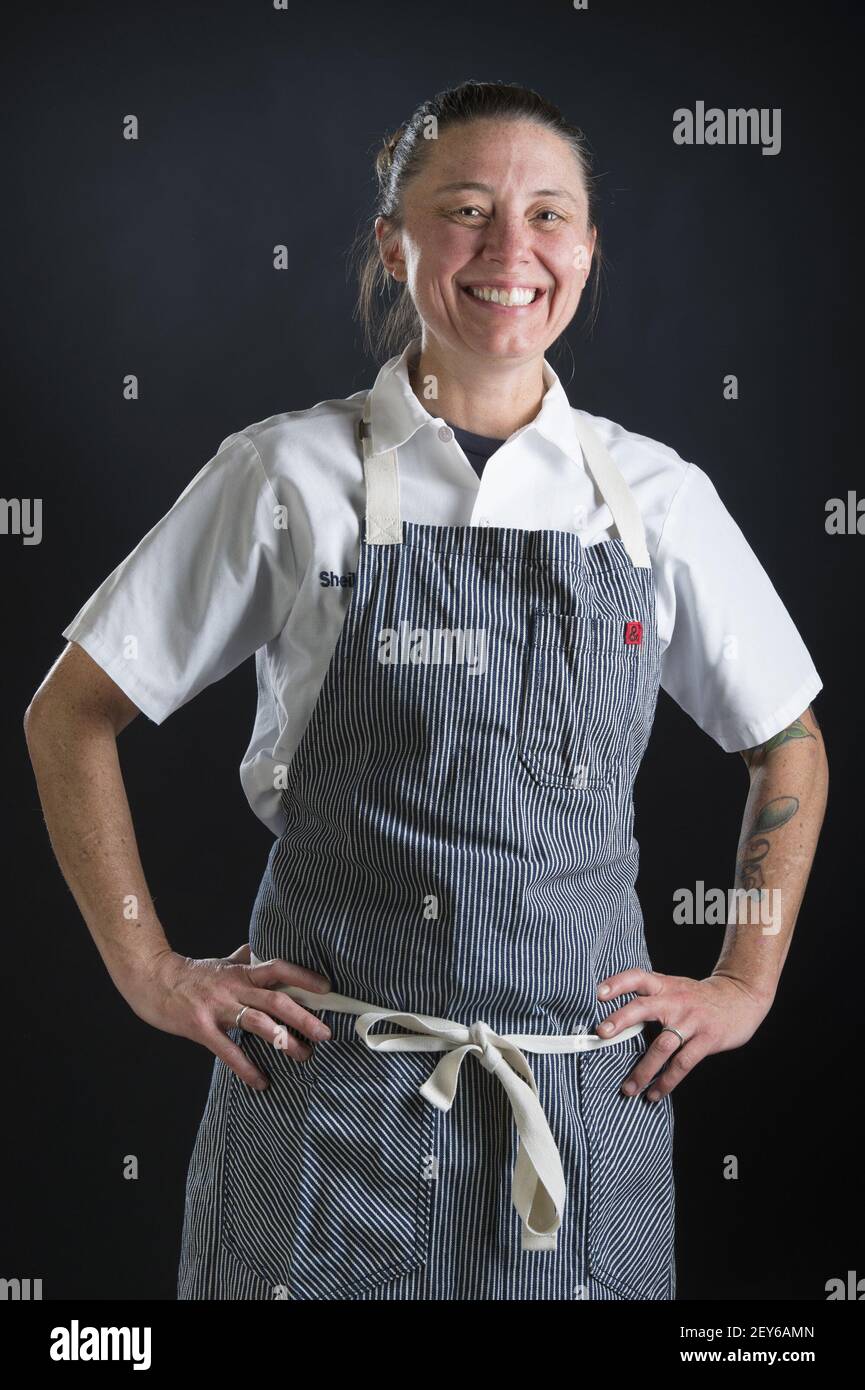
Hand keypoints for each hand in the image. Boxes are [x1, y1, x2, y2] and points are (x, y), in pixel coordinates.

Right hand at [118, 942, 332, 1090]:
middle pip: (276, 1000)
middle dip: (304, 1018)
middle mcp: (234, 987)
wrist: (152, 980)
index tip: (326, 989)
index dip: (304, 976)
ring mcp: (218, 1008)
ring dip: (284, 1042)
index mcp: (242, 971)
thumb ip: (243, 959)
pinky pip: (229, 1051)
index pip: (278, 968)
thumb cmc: (191, 974)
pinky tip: (261, 1082)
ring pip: (259, 1024)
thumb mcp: (221, 963)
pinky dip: (247, 1068)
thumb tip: (261, 949)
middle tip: (325, 1034)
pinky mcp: (202, 1028)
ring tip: (303, 1056)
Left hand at [595, 969, 771, 1100]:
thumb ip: (650, 997)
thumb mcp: (674, 987)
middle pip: (644, 1007)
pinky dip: (667, 1081)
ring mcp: (692, 1020)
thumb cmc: (698, 997)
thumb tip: (614, 1019)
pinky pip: (683, 1063)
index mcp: (665, 986)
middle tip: (601, 1034)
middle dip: (621, 1020)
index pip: (637, 977)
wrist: (740, 997)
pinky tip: (655, 1093)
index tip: (597, 994)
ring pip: (663, 1045)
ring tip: (628, 1088)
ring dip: (643, 1069)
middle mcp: (676, 1001)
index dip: (617, 983)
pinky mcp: (707, 1039)